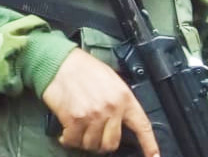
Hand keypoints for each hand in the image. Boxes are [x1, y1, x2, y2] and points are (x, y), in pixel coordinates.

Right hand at [41, 49, 159, 156]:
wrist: (58, 60)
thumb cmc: (82, 67)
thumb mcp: (111, 79)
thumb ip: (119, 100)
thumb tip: (120, 120)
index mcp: (124, 97)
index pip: (142, 126)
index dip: (149, 145)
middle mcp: (110, 108)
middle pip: (112, 143)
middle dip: (102, 143)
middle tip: (94, 137)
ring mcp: (92, 115)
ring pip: (92, 144)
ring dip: (84, 142)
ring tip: (78, 133)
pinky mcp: (74, 118)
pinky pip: (74, 140)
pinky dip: (69, 140)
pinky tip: (66, 135)